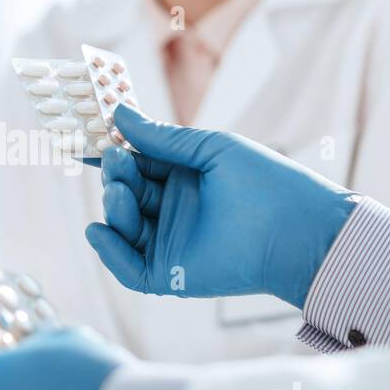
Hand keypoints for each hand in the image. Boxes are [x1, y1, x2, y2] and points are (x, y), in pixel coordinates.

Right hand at [84, 105, 357, 308]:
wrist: (297, 229)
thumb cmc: (263, 182)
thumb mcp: (209, 149)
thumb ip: (161, 138)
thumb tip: (118, 113)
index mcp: (185, 179)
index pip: (138, 166)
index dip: (114, 155)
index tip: (91, 141)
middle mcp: (175, 212)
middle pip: (128, 195)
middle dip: (116, 179)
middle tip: (116, 162)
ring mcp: (172, 244)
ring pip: (126, 229)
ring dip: (115, 209)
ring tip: (120, 193)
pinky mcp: (172, 275)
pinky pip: (130, 269)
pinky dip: (110, 253)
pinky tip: (100, 231)